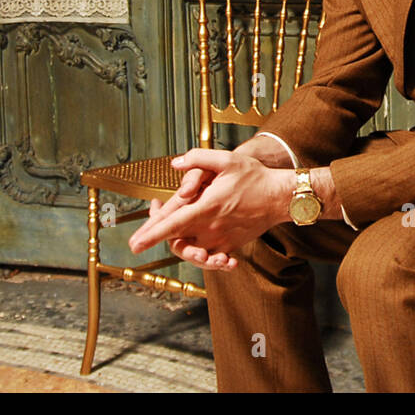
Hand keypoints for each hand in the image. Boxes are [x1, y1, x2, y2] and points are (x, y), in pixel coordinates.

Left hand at [127, 148, 292, 270]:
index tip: (134, 245)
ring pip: (190, 252)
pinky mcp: (230, 246)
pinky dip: (200, 254)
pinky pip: (209, 257)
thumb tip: (175, 163)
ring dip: (179, 245)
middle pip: (176, 241)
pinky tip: (199, 249)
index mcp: (206, 208)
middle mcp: (211, 229)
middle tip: (151, 225)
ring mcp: (221, 240)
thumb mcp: (227, 160)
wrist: (280, 198)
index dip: (150, 235)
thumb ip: (198, 158)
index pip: (171, 225)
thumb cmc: (255, 178)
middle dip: (159, 237)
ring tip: (173, 234)